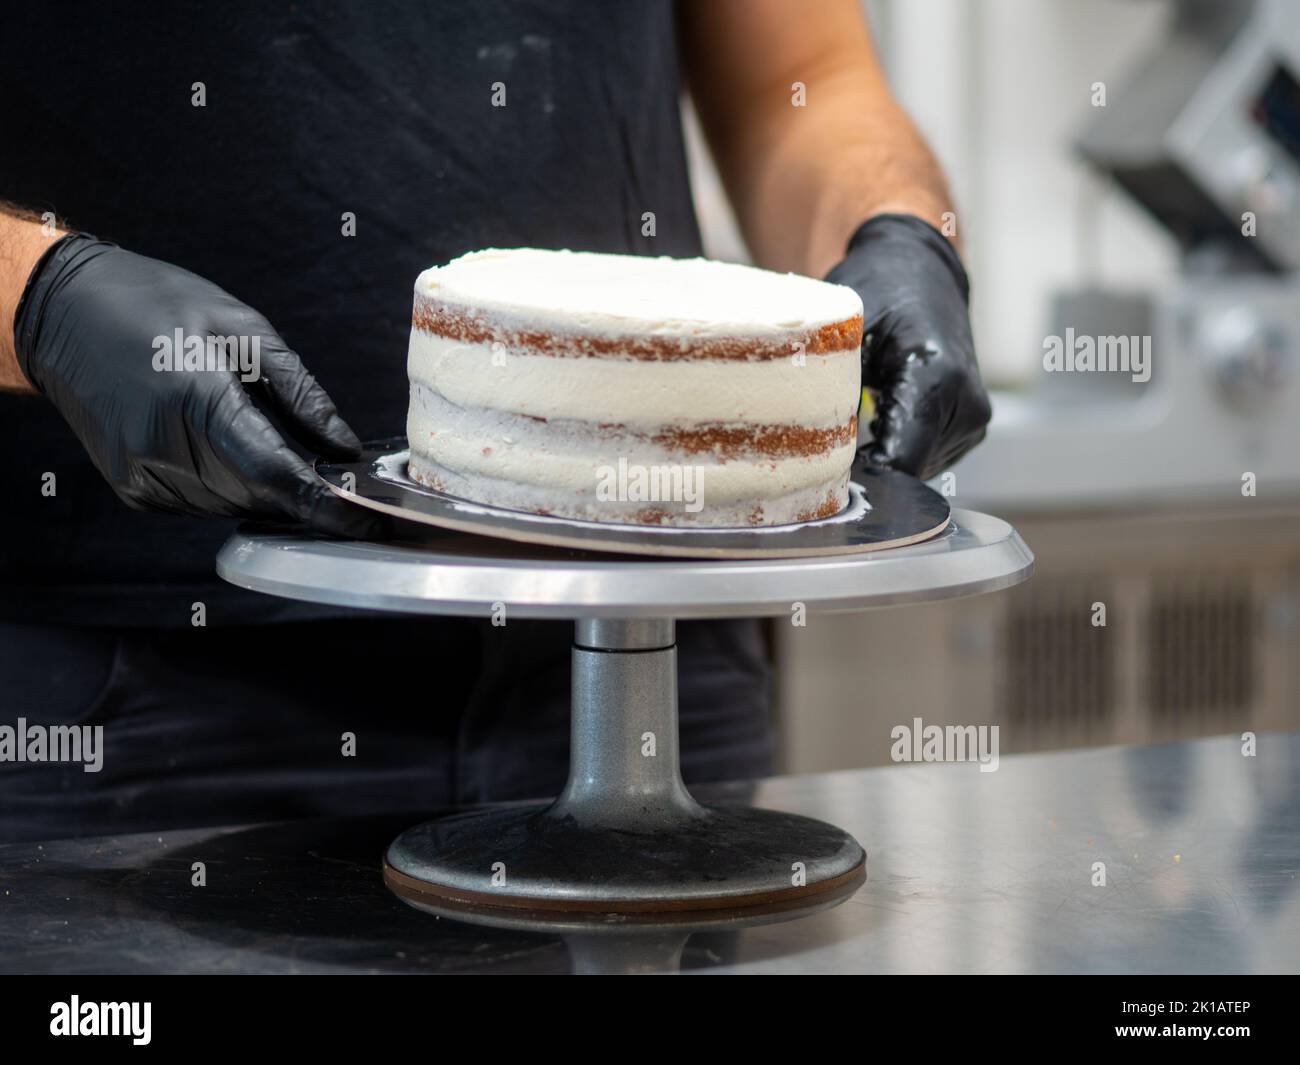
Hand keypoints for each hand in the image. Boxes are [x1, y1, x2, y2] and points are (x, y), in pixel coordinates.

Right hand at [14, 234, 379, 536]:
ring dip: (266, 489)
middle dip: (301, 492)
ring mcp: (141, 473)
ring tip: (265, 440)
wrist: (64, 313)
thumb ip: (301, 394)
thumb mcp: (242, 329)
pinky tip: (227, 447)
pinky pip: (203, 504)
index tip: (367, 524)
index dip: (326, 506)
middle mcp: (161, 445)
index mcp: (193, 397)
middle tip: (331, 472)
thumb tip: (344, 448)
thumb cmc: (157, 306)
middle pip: (258, 496)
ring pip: (233, 506)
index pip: (274, 472)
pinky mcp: (133, 488)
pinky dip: (231, 487)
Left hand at [826, 214, 991, 480]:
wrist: (921, 271)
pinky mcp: (970, 427)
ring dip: (883, 457)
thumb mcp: (845, 335)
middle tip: (829, 443)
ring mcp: (973, 419)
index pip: (900, 464)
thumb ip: (834, 393)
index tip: (824, 472)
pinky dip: (898, 447)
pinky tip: (881, 417)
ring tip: (859, 419)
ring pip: (916, 469)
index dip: (860, 479)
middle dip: (867, 468)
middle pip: (907, 471)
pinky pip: (926, 456)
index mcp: (937, 379)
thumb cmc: (879, 292)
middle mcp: (966, 405)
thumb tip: (811, 453)